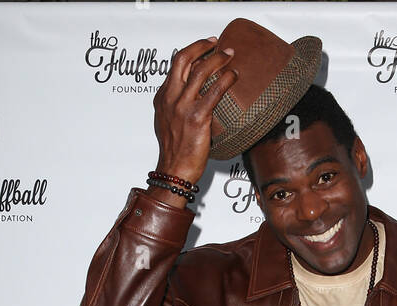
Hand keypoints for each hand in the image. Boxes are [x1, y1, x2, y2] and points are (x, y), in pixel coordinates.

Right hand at [153, 37, 237, 184]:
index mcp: (162, 98)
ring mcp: (183, 107)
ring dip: (217, 59)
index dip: (192, 52)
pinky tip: (234, 76)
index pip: (176, 65)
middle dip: (202, 46)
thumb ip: (176, 106)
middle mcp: (170, 98)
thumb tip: (191, 97)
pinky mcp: (197, 117)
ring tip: (229, 55)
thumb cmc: (174, 152)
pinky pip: (214, 91)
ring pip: (200, 70)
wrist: (174, 171)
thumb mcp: (167, 123)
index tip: (204, 48)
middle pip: (184, 59)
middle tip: (216, 44)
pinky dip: (226, 79)